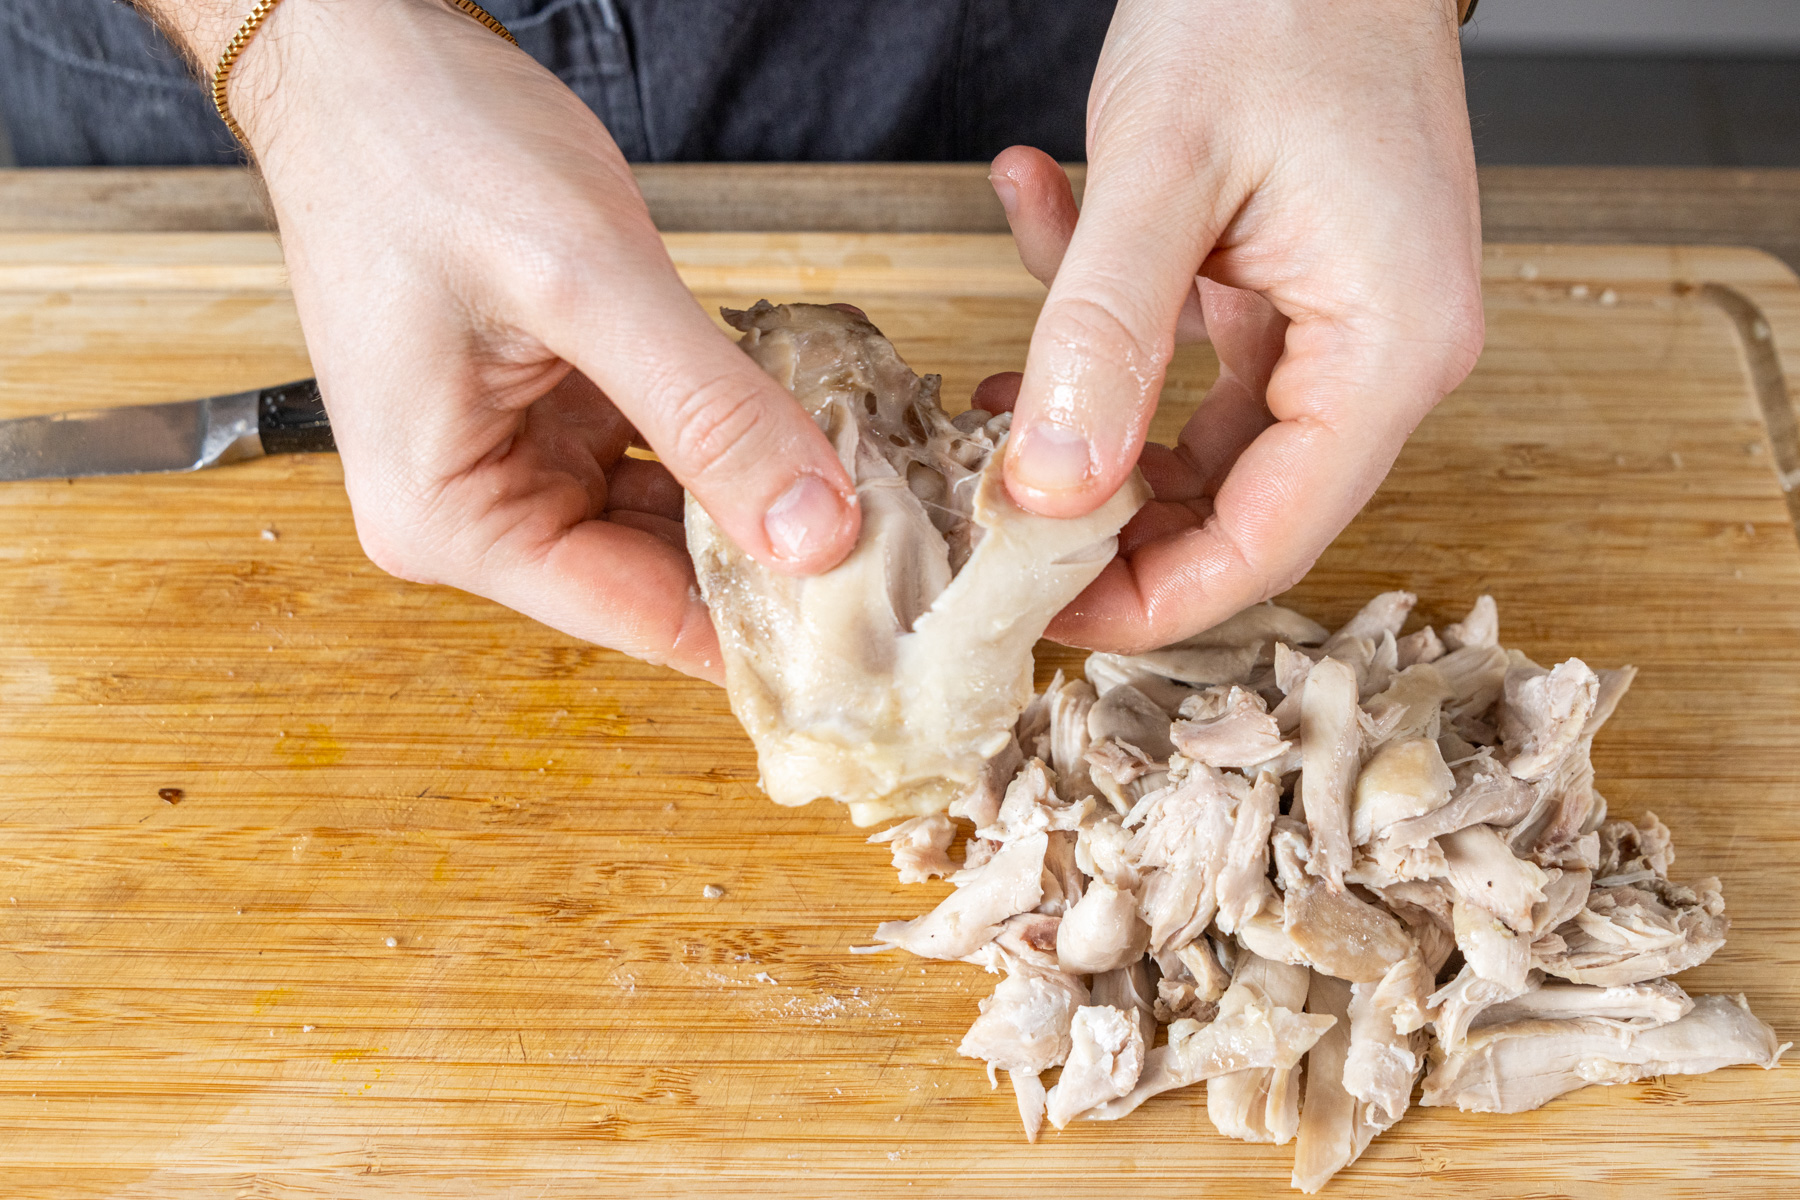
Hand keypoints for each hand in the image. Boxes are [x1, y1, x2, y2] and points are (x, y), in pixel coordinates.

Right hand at [165, 0, 863, 681]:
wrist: (363, 57)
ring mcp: (510, 464)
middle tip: (895, 546)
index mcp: (450, 519)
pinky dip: (724, 444)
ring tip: (864, 488)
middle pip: (656, 580)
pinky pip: (657, 458)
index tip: (874, 626)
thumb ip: (707, 413)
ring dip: (756, 500)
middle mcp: (473, 513)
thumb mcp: (586, 283)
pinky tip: (796, 427)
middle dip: (770, 562)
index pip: (639, 617)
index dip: (764, 628)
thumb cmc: (426, 149)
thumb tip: (814, 534)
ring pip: (668, 522)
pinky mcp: (545, 416)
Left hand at [989, 0, 1483, 652]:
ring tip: (984, 395)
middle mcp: (1382, 357)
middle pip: (1236, 508)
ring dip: (1086, 420)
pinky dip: (1107, 333)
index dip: (1151, 598)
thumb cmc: (1274, 1)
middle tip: (985, 519)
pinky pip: (1188, 361)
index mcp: (1388, 349)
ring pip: (1199, 443)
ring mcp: (1341, 326)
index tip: (1038, 615)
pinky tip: (1040, 230)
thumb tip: (1051, 490)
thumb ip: (1104, 333)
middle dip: (1099, 519)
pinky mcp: (1293, 292)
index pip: (1271, 538)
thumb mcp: (1165, 168)